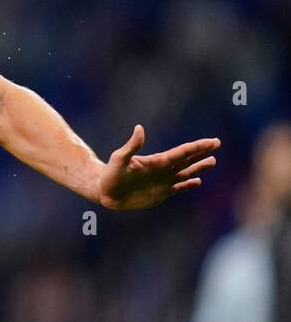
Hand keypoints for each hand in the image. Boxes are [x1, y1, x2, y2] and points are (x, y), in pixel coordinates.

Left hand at [98, 125, 219, 209]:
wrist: (105, 191)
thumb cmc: (110, 174)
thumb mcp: (119, 159)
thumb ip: (131, 146)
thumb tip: (139, 128)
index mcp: (158, 162)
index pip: (182, 152)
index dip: (198, 147)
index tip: (213, 141)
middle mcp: (163, 170)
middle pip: (187, 160)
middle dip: (202, 152)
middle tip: (217, 143)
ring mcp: (163, 182)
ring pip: (186, 173)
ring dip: (199, 168)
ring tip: (213, 161)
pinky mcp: (160, 193)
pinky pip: (178, 188)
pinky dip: (188, 185)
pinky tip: (198, 182)